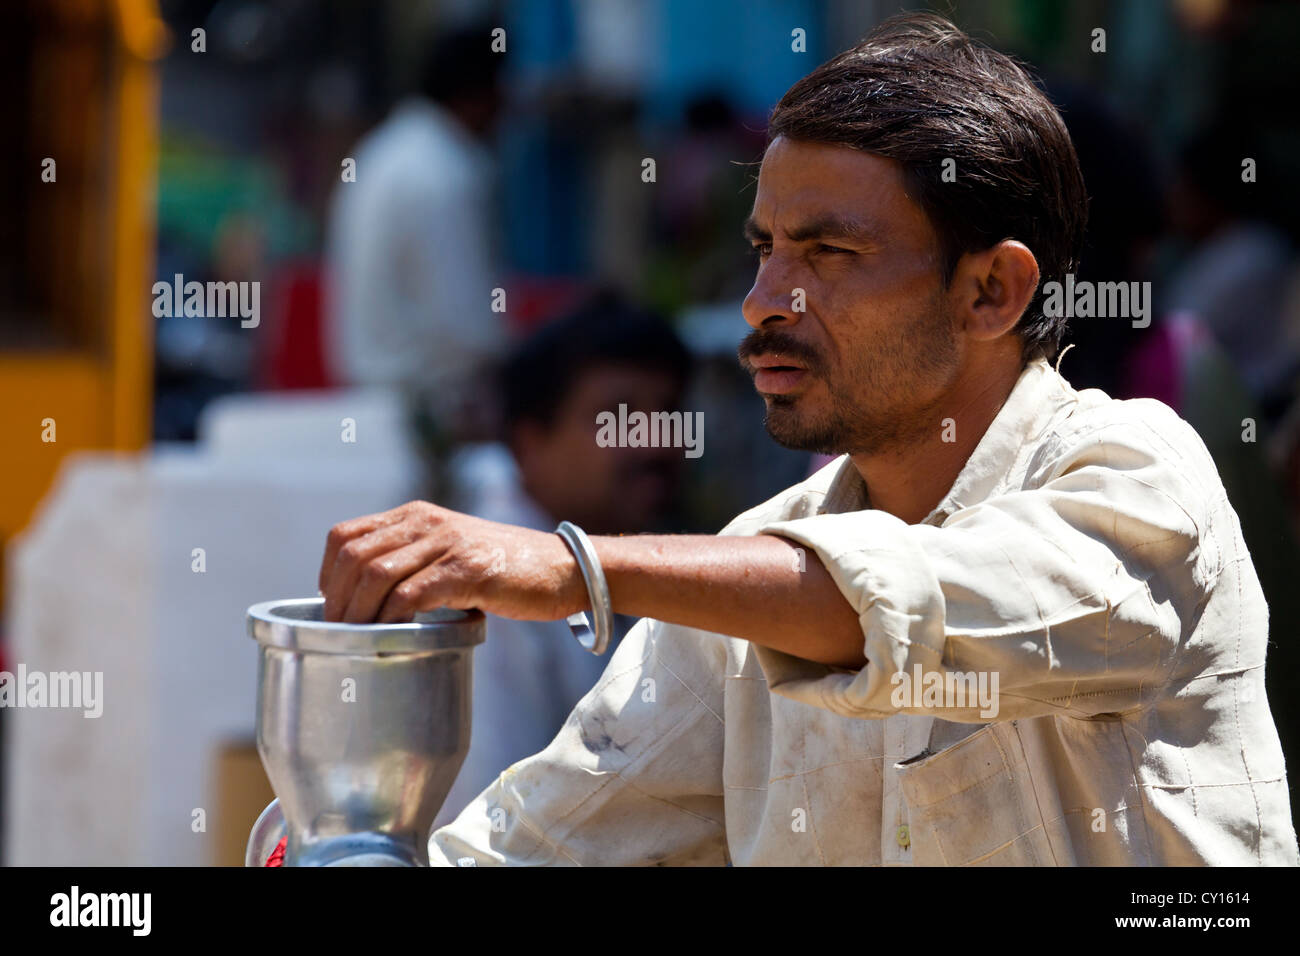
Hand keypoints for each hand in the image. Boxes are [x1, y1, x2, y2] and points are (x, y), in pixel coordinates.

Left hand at [318, 500, 585, 623]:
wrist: (563, 568)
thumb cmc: (506, 571)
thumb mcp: (452, 552)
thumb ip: (416, 562)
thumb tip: (369, 603)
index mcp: (417, 515)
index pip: (347, 535)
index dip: (328, 573)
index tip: (331, 605)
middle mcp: (427, 522)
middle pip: (353, 556)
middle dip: (336, 599)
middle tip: (337, 632)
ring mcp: (448, 543)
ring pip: (376, 573)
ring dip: (357, 612)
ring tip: (355, 639)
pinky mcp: (467, 569)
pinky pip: (411, 593)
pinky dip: (391, 617)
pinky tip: (389, 635)